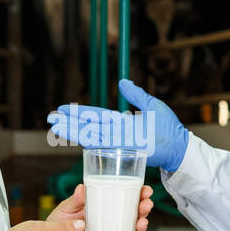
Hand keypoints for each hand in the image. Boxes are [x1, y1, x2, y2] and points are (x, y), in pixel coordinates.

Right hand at [49, 79, 189, 171]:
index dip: (79, 112)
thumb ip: (136, 95)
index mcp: (120, 122)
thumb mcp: (151, 105)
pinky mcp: (121, 148)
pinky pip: (99, 144)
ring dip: (71, 130)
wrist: (178, 145)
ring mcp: (116, 141)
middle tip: (50, 118)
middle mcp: (115, 132)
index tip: (63, 108)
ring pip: (88, 135)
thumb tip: (122, 82)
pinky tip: (72, 137)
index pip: (95, 115)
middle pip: (87, 125)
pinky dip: (85, 140)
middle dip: (68, 122)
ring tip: (54, 126)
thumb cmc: (169, 129)